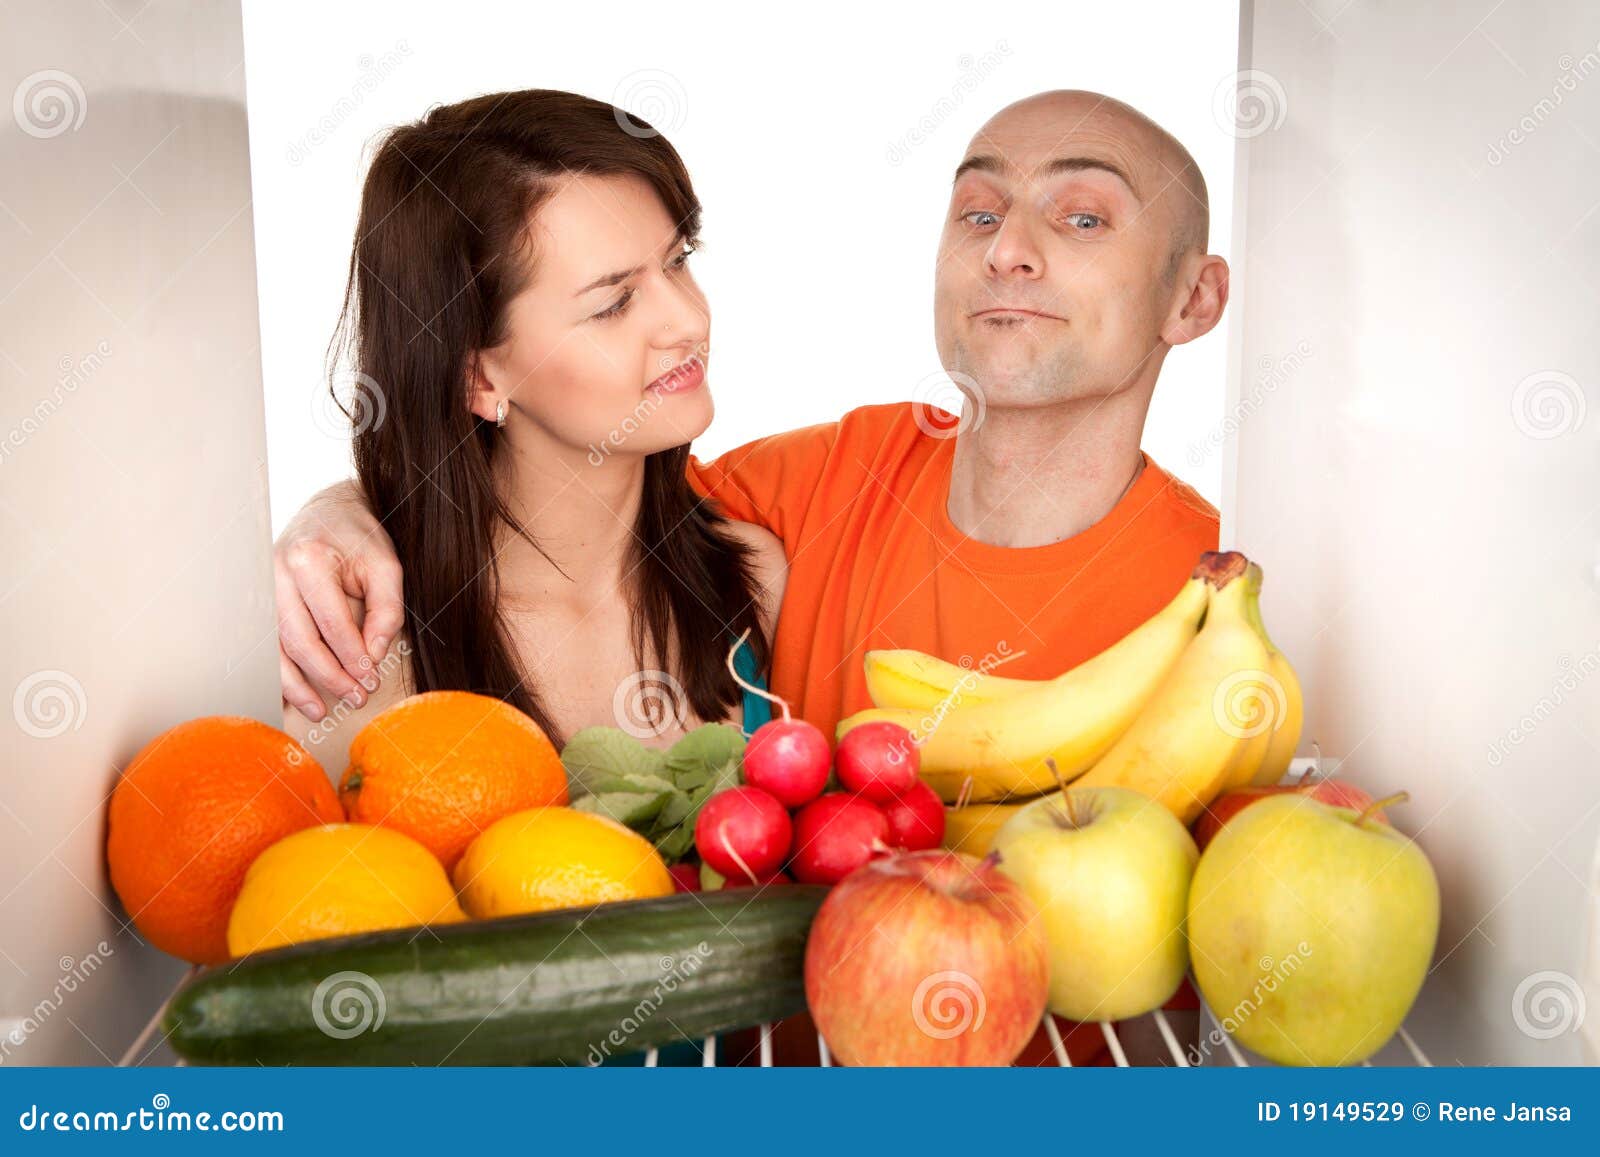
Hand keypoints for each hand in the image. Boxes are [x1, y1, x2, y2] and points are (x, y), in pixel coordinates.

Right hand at [275, 480, 405, 720]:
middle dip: (329, 676)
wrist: (329, 511)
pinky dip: (280, 675)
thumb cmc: (360, 537)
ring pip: (276, 649)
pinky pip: (267, 646)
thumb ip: (387, 608)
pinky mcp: (262, 603)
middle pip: (300, 640)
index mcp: (308, 560)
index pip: (331, 622)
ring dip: (297, 685)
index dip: (352, 657)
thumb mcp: (386, 564)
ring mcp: (263, 589)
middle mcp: (277, 575)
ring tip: (320, 711)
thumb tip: (375, 654)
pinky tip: (294, 697)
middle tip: (356, 697)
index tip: (370, 679)